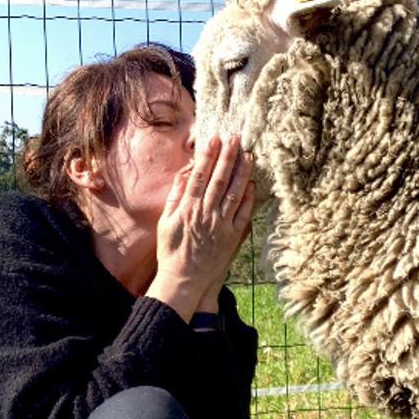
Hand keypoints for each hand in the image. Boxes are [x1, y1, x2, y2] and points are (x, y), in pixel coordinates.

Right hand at [146, 135, 256, 321]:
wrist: (183, 280)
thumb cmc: (171, 251)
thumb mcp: (166, 222)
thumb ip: (175, 198)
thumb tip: (184, 176)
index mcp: (187, 209)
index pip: (200, 176)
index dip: (208, 156)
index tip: (214, 138)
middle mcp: (205, 215)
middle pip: (219, 180)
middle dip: (227, 157)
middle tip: (235, 138)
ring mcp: (220, 226)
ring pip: (234, 194)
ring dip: (242, 173)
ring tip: (248, 155)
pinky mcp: (231, 238)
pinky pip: (242, 215)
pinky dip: (248, 198)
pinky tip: (252, 184)